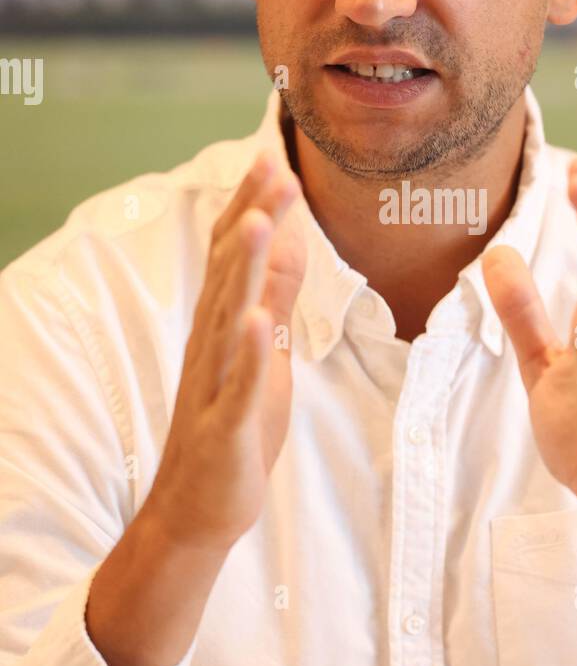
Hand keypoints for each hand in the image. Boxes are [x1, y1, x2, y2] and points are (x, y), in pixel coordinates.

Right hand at [146, 147, 305, 551]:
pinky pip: (236, 387)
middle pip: (229, 273)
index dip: (252, 207)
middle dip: (251, 219)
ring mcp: (216, 385)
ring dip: (243, 269)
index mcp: (221, 325)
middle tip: (271, 167)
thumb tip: (287, 236)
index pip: (234, 256)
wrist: (198, 507)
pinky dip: (245, 352)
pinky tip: (256, 320)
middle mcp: (211, 345)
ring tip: (260, 221)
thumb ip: (275, 295)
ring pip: (228, 319)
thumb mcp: (264, 351)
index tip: (272, 158)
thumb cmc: (235, 424)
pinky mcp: (225, 427)